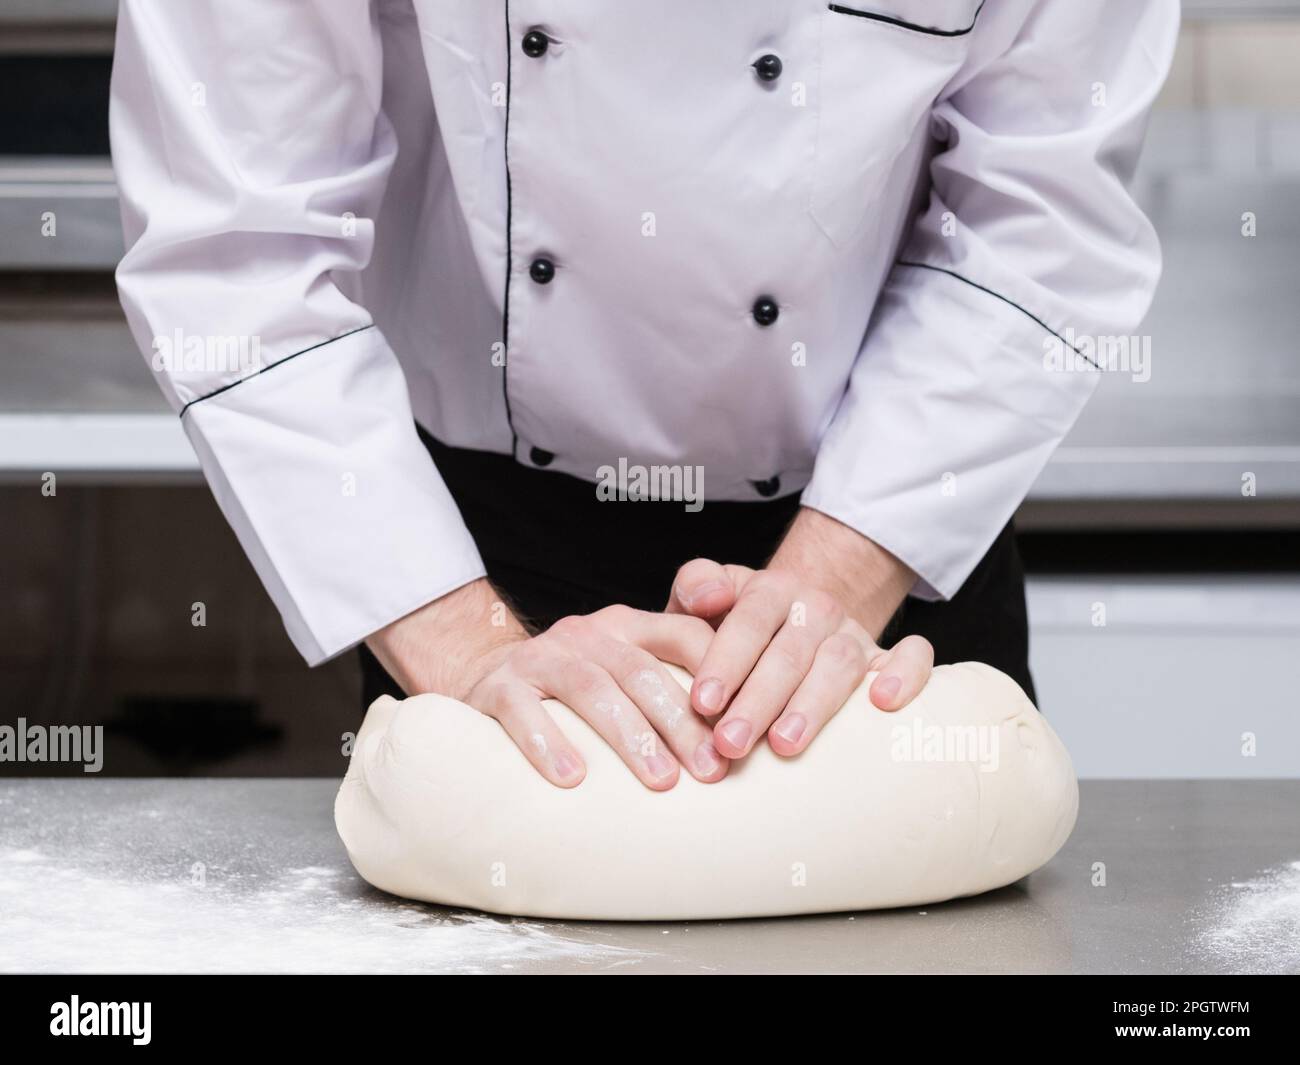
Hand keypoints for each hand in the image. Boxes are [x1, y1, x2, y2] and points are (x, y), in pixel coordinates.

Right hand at [366, 579, 726, 789]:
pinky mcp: (497, 686)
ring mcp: (540, 657)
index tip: (749, 722)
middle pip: (642, 671)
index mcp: (627, 626)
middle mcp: (587, 633)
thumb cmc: (575, 689)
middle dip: (682, 721)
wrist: (483, 676)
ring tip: (661, 781)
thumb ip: (677, 685)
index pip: (685, 635)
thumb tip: (754, 730)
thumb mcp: (625, 672)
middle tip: (713, 770)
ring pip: (592, 688)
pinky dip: (549, 744)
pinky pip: (523, 711)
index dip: (721, 674)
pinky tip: (573, 779)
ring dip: (630, 737)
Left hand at [666, 508, 933, 758]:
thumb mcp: (704, 597)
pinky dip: (906, 674)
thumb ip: (695, 585)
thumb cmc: (732, 624)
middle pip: (790, 652)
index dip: (726, 661)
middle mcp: (815, 608)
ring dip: (812, 706)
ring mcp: (853, 634)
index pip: (749, 622)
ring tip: (784, 745)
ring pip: (840, 663)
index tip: (703, 702)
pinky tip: (885, 704)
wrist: (792, 619)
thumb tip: (709, 597)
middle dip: (759, 700)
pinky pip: (913, 656)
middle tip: (730, 742)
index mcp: (770, 591)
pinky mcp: (886, 659)